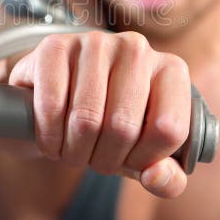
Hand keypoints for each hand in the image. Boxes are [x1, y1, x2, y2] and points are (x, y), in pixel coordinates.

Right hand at [9, 31, 190, 197]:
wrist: (58, 98)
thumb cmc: (110, 128)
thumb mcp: (143, 155)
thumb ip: (166, 177)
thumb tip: (155, 177)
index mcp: (170, 70)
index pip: (169, 129)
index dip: (145, 160)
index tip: (130, 162)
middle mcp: (136, 48)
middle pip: (123, 126)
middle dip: (104, 159)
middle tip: (94, 160)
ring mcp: (94, 42)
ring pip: (86, 119)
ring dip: (74, 151)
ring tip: (72, 151)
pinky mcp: (54, 46)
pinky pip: (52, 105)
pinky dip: (49, 135)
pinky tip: (51, 140)